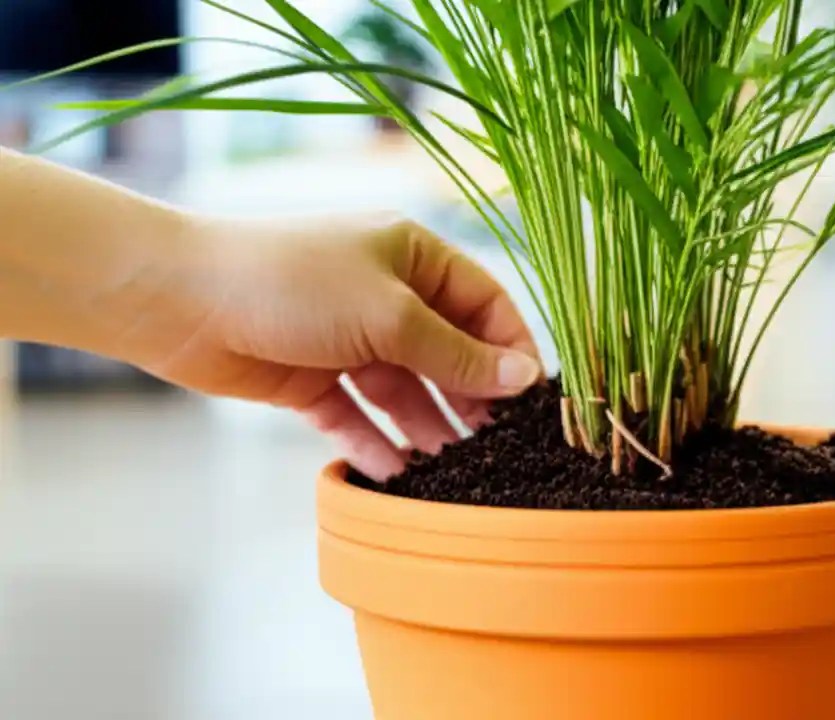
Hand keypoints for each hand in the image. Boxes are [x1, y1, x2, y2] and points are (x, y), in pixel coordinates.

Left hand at [115, 212, 540, 479]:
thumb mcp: (389, 315)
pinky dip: (377, 445)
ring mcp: (349, 339)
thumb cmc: (291, 283)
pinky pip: (358, 418)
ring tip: (457, 472)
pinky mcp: (312, 379)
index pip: (486, 305)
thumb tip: (525, 378)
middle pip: (449, 353)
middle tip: (503, 447)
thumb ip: (458, 354)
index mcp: (413, 257)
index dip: (513, 351)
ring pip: (406, 391)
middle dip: (474, 398)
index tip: (536, 402)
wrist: (178, 299)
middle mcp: (387, 296)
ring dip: (429, 428)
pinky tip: (398, 476)